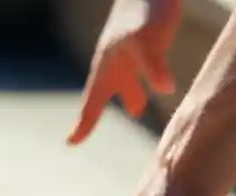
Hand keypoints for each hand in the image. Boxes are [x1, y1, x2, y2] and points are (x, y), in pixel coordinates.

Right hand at [68, 0, 182, 144]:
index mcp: (109, 64)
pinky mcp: (147, 39)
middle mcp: (115, 59)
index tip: (71, 142)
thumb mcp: (150, 38)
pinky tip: (162, 81)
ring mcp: (129, 49)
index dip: (83, 124)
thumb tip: (165, 89)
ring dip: (131, 93)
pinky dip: (147, 78)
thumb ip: (154, 65)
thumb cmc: (148, 7)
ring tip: (139, 107)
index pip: (92, 101)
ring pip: (126, 77)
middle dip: (99, 109)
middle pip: (105, 91)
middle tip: (84, 130)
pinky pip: (144, 66)